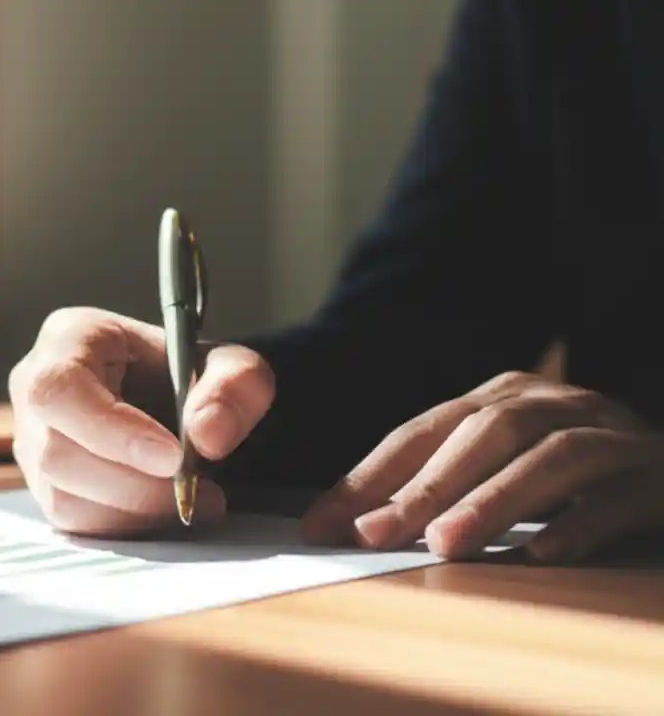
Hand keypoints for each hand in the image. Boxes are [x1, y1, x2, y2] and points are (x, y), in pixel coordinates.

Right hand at [9, 307, 274, 535]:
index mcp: (67, 339)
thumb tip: (207, 435)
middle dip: (136, 484)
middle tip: (199, 490)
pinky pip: (73, 523)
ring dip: (135, 511)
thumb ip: (233, 386)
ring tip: (190, 500)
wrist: (164, 397)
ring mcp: (30, 442)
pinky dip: (125, 526)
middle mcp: (33, 390)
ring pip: (63, 498)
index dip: (111, 430)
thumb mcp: (226, 363)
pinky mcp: (42, 486)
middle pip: (59, 454)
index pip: (62, 389)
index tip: (172, 457)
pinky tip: (161, 511)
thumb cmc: (182, 373)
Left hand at [301, 371, 663, 560]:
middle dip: (422, 488)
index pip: (422, 432)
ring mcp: (610, 437)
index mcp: (502, 398)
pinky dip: (578, 521)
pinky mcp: (656, 478)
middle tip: (374, 535)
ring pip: (548, 458)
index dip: (368, 478)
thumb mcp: (500, 466)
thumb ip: (437, 486)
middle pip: (481, 437)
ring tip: (446, 543)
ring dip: (493, 500)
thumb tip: (352, 526)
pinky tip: (542, 552)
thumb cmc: (572, 473)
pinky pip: (617, 497)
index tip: (320, 526)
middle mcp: (552, 405)